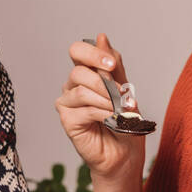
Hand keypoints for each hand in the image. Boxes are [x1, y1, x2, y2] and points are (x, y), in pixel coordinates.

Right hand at [55, 32, 145, 182]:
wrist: (125, 153)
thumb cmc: (124, 122)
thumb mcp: (124, 88)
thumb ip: (112, 65)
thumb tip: (101, 37)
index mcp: (86, 74)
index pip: (77, 51)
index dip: (92, 53)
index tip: (112, 64)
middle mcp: (72, 86)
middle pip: (78, 70)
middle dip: (104, 80)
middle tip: (122, 92)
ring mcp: (67, 103)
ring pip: (81, 89)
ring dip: (107, 98)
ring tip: (121, 110)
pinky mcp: (67, 119)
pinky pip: (84, 108)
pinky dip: (103, 112)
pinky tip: (112, 120)